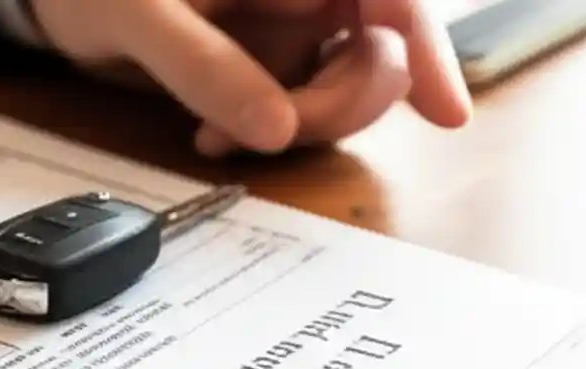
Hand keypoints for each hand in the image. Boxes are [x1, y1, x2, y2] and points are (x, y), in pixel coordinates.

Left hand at [29, 0, 472, 155]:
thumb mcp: (140, 17)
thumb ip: (204, 67)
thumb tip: (276, 130)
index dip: (425, 51)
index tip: (445, 116)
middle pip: (374, 55)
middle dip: (334, 107)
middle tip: (273, 132)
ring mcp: (288, 24)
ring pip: (336, 90)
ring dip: (293, 127)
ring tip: (215, 133)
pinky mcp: (264, 58)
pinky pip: (291, 106)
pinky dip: (262, 131)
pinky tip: (210, 134)